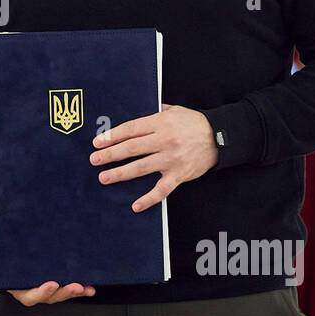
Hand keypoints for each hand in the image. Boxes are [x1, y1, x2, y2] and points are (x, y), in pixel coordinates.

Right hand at [0, 244, 94, 306]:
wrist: (6, 231)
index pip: (26, 294)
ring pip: (60, 293)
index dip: (39, 292)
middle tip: (74, 286)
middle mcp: (30, 286)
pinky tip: (92, 285)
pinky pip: (69, 284)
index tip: (50, 284)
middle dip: (61, 294)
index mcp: (14, 284)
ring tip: (85, 287)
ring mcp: (44, 281)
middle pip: (47, 297)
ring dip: (73, 291)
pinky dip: (81, 287)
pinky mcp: (56, 274)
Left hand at [90, 103, 218, 211]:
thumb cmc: (194, 122)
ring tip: (104, 177)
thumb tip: (134, 112)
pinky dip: (148, 199)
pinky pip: (162, 189)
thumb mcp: (174, 110)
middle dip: (110, 155)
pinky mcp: (180, 174)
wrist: (221, 136)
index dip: (112, 136)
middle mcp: (164, 140)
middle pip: (131, 148)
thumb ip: (154, 111)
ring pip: (141, 168)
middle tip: (94, 160)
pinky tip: (135, 205)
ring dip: (120, 174)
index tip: (97, 142)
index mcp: (160, 123)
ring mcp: (171, 159)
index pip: (130, 129)